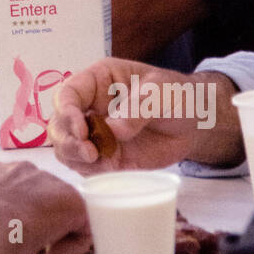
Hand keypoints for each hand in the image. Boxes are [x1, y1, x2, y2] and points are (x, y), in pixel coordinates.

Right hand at [0, 161, 89, 253]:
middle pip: (37, 207)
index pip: (10, 199)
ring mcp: (46, 182)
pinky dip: (70, 247)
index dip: (13, 231)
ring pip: (59, 218)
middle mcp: (18, 171)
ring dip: (53, 247)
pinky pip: (80, 227)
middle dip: (36, 241)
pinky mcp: (70, 200)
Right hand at [49, 57, 202, 174]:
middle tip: (89, 153)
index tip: (82, 130)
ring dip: (75, 158)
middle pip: (58, 124)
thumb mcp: (162, 92)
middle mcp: (89, 107)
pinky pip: (85, 167)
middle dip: (67, 140)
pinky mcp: (105, 157)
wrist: (194, 123)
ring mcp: (95, 134)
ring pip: (65, 148)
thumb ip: (138, 107)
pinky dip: (91, 172)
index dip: (67, 112)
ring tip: (99, 162)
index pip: (67, 94)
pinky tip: (109, 169)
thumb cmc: (177, 95)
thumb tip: (113, 130)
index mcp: (97, 81)